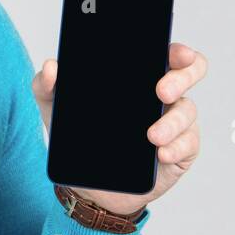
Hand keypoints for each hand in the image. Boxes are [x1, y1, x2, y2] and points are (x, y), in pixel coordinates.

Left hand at [32, 42, 207, 215]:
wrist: (85, 184)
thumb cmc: (78, 137)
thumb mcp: (56, 109)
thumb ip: (46, 85)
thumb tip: (51, 67)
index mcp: (139, 77)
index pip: (168, 54)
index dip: (177, 50)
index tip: (173, 53)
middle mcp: (162, 96)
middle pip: (189, 74)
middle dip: (181, 78)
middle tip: (160, 91)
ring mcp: (174, 123)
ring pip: (187, 112)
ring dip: (172, 122)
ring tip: (152, 136)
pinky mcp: (178, 152)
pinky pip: (187, 145)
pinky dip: (176, 148)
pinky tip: (161, 154)